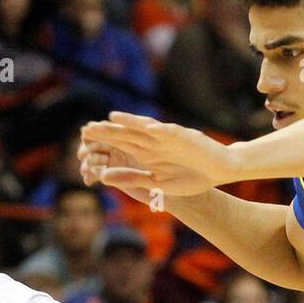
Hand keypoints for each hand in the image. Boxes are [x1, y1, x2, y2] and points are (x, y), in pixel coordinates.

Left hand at [80, 112, 231, 195]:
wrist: (220, 171)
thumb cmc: (190, 177)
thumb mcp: (156, 184)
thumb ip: (132, 178)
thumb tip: (103, 176)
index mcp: (147, 153)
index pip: (121, 145)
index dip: (103, 142)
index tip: (83, 141)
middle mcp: (154, 142)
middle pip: (127, 135)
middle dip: (108, 131)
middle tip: (86, 128)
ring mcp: (169, 138)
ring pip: (146, 129)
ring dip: (130, 124)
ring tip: (112, 119)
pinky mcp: (186, 137)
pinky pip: (172, 133)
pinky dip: (160, 130)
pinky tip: (148, 128)